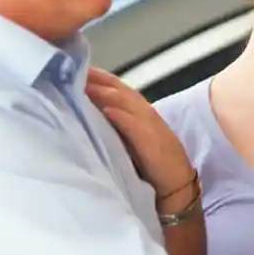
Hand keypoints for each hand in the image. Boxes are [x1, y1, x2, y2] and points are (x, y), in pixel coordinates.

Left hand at [85, 67, 191, 193]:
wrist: (177, 186)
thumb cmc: (153, 166)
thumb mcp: (133, 140)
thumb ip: (118, 126)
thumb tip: (94, 115)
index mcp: (141, 114)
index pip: (120, 90)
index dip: (101, 78)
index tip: (79, 68)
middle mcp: (146, 115)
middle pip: (122, 91)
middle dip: (101, 79)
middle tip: (76, 68)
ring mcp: (151, 128)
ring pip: (128, 104)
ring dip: (107, 93)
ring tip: (87, 84)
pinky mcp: (153, 144)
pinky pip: (136, 127)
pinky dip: (122, 117)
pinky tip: (108, 110)